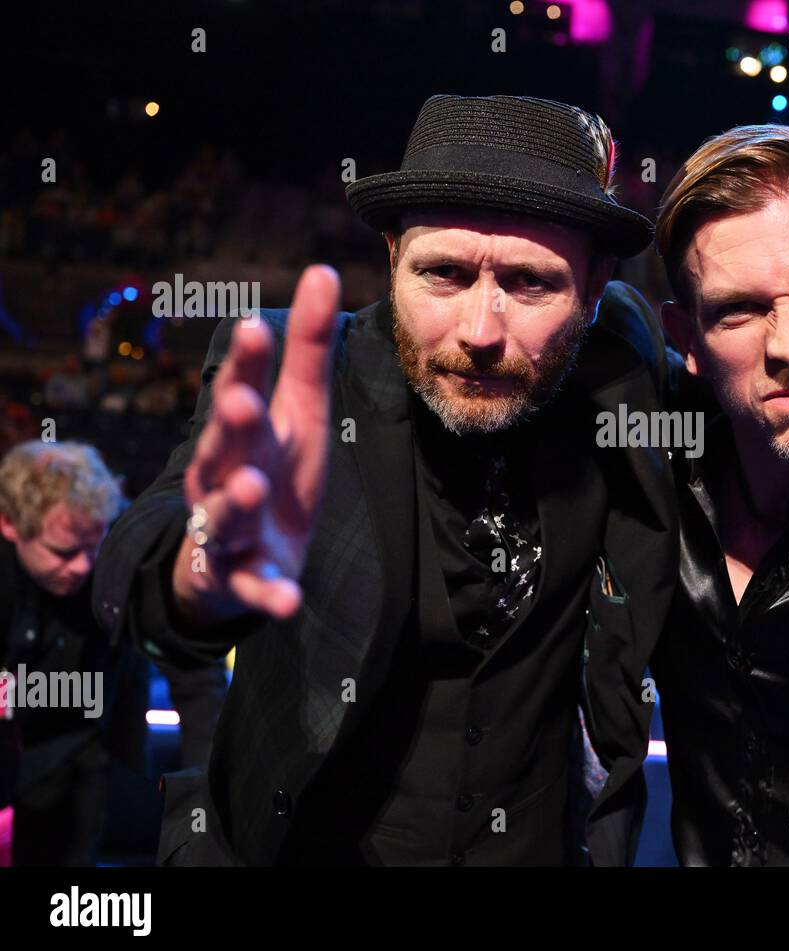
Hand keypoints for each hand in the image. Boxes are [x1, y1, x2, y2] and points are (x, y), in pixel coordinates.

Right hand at [171, 265, 340, 624]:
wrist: (240, 557)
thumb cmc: (271, 468)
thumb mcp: (297, 410)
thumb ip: (307, 349)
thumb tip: (322, 268)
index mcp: (241, 434)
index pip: (243, 390)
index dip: (249, 363)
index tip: (257, 325)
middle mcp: (224, 477)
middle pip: (223, 450)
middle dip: (231, 427)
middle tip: (242, 403)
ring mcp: (230, 530)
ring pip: (227, 516)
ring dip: (239, 504)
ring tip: (255, 487)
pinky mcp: (247, 579)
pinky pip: (255, 588)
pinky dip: (269, 595)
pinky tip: (288, 601)